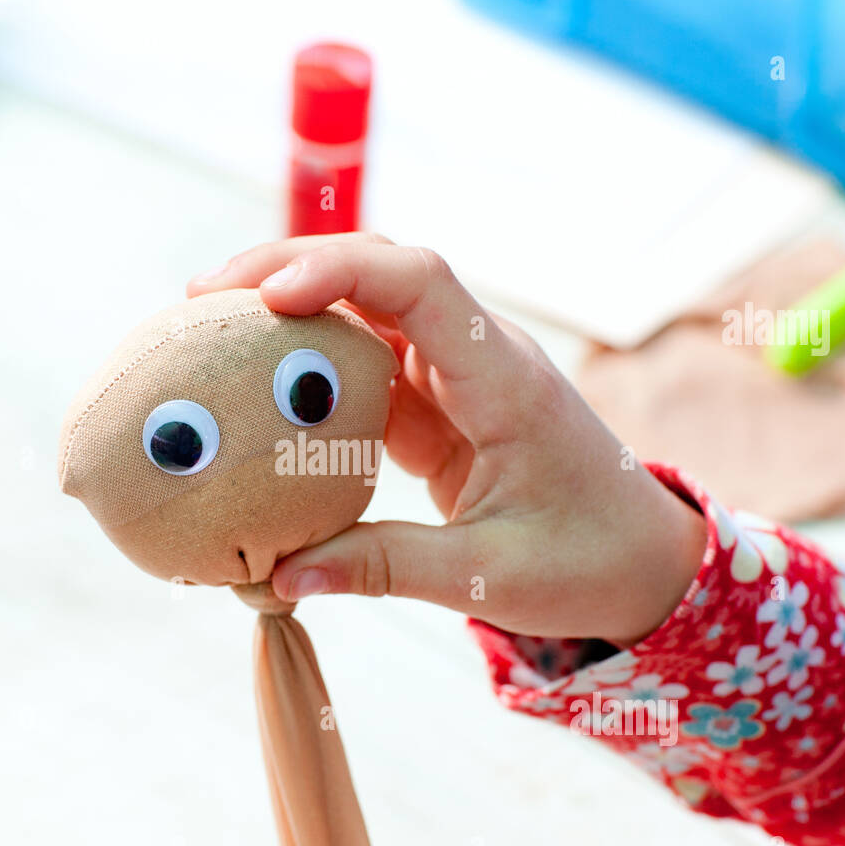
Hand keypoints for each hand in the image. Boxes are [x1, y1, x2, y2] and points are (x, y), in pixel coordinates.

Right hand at [187, 234, 705, 647]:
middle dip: (291, 268)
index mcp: (503, 381)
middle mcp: (477, 358)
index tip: (268, 298)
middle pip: (380, 272)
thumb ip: (384, 568)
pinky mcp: (437, 405)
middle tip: (201, 297)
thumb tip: (281, 577)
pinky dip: (309, 367)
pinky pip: (365, 366)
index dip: (340, 272)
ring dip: (292, 308)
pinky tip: (254, 383)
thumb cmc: (586, 562)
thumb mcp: (486, 575)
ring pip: (366, 310)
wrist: (642, 561)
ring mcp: (456, 376)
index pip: (421, 286)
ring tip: (208, 327)